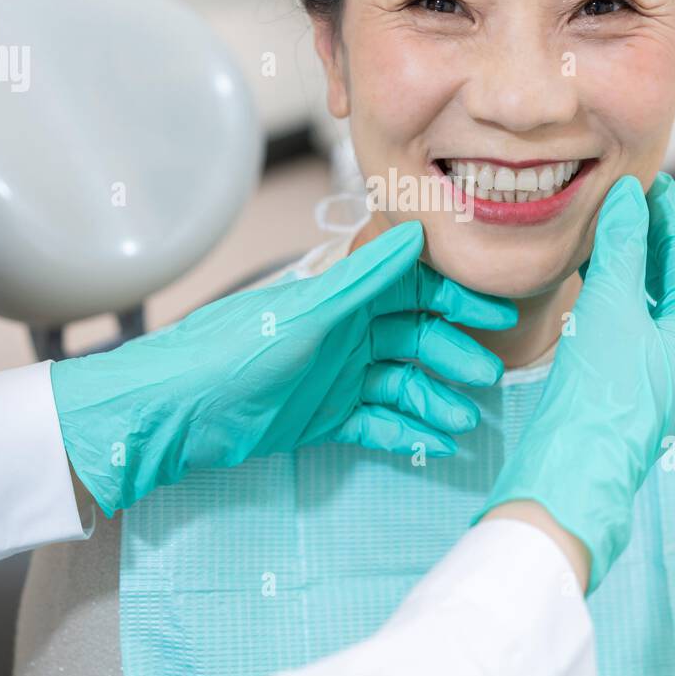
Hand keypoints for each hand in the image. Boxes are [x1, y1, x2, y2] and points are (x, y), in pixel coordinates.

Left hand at [51, 221, 516, 515]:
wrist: (178, 411)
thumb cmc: (236, 350)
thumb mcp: (308, 312)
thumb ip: (363, 277)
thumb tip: (414, 231)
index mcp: (343, 298)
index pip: (411, 291)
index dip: (454, 299)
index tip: (495, 314)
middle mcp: (346, 333)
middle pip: (413, 340)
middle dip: (451, 356)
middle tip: (487, 377)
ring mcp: (339, 376)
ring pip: (402, 385)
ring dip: (435, 399)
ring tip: (467, 420)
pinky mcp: (327, 416)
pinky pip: (379, 422)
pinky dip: (408, 431)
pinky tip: (437, 444)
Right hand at [473, 173, 674, 594]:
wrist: (570, 468)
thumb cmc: (601, 394)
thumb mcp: (611, 306)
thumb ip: (620, 247)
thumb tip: (628, 196)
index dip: (664, 215)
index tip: (647, 179)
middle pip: (666, 280)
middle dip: (642, 238)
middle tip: (618, 198)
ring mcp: (655, 375)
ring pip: (642, 304)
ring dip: (621, 267)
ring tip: (596, 231)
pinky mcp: (623, 390)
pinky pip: (622, 328)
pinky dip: (606, 297)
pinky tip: (582, 281)